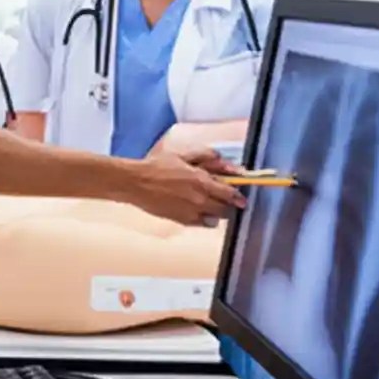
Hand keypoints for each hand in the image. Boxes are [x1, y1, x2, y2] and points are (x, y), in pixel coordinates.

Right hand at [129, 148, 245, 225]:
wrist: (136, 182)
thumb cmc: (157, 166)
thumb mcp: (184, 155)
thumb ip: (208, 157)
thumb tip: (227, 163)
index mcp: (201, 181)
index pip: (230, 194)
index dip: (239, 196)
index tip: (242, 198)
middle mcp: (199, 200)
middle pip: (226, 209)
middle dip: (230, 205)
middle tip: (227, 200)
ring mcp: (191, 212)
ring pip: (216, 218)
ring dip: (217, 212)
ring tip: (210, 204)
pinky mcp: (182, 220)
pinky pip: (202, 224)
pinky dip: (204, 219)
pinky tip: (197, 210)